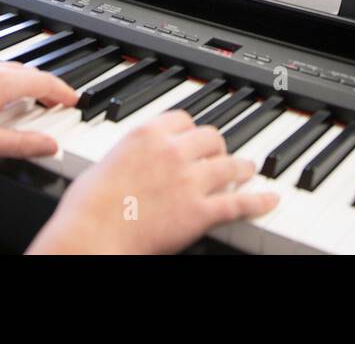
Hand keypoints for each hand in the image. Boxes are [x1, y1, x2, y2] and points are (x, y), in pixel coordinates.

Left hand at [0, 62, 77, 160]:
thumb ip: (21, 145)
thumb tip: (49, 146)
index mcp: (2, 83)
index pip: (45, 82)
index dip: (63, 92)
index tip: (75, 101)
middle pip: (31, 73)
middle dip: (49, 88)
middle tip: (59, 104)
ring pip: (13, 72)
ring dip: (30, 85)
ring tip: (35, 103)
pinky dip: (12, 84)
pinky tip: (3, 100)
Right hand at [28, 110, 278, 253]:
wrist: (91, 235)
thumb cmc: (86, 208)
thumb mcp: (103, 164)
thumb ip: (126, 157)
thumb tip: (128, 163)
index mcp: (147, 135)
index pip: (183, 119)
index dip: (191, 130)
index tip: (193, 136)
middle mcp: (173, 151)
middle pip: (211, 137)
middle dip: (216, 147)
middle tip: (218, 156)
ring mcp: (190, 180)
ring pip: (230, 165)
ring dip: (241, 167)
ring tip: (247, 170)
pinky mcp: (200, 211)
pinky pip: (238, 203)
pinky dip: (258, 201)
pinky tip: (268, 199)